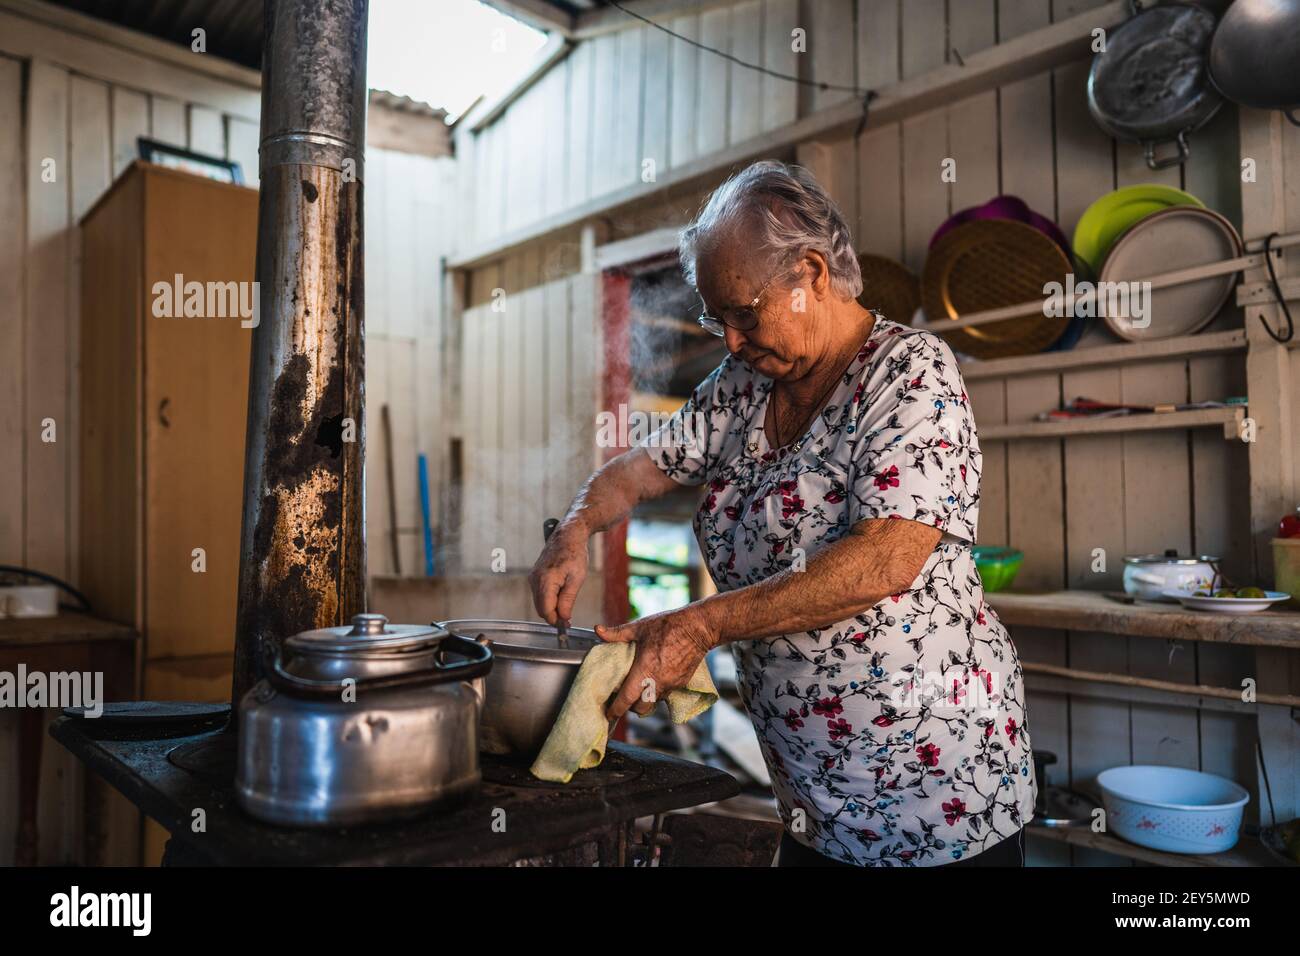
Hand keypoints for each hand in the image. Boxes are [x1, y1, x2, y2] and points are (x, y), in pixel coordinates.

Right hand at [528, 522, 588, 626]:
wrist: (567, 536)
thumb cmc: (575, 554)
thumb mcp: (576, 579)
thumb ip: (568, 600)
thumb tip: (563, 617)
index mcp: (545, 580)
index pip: (546, 610)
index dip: (556, 621)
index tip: (567, 625)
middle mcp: (535, 580)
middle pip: (541, 609)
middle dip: (554, 616)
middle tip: (569, 619)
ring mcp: (533, 577)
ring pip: (540, 603)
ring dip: (552, 608)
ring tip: (567, 606)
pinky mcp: (534, 576)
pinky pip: (540, 595)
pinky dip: (549, 600)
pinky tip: (561, 596)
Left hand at [597, 605, 719, 719]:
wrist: (698, 628)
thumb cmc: (669, 626)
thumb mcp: (640, 627)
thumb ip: (617, 633)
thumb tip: (598, 629)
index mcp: (645, 670)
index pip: (627, 698)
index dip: (616, 709)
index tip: (608, 714)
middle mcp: (658, 682)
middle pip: (641, 708)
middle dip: (631, 707)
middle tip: (624, 698)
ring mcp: (671, 685)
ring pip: (654, 702)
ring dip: (646, 699)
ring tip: (640, 687)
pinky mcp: (681, 684)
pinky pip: (666, 694)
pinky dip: (658, 690)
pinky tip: (656, 678)